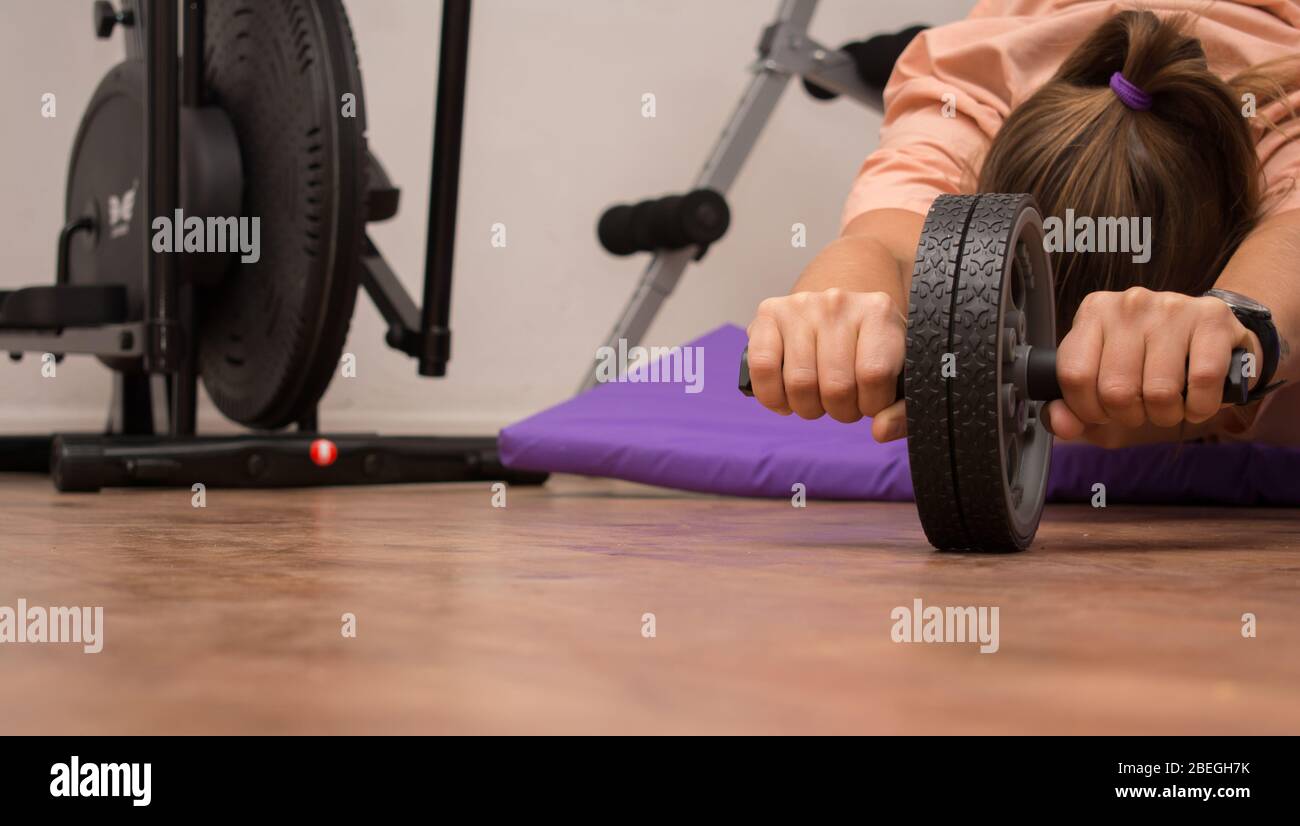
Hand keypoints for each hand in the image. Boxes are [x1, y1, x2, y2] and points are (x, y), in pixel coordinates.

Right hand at [746, 288, 906, 441]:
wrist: (842, 309)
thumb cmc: (871, 348)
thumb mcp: (901, 373)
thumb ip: (903, 410)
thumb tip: (879, 430)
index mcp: (879, 312)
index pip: (873, 375)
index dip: (871, 404)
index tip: (870, 402)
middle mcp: (838, 303)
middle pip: (835, 385)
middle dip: (840, 411)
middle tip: (844, 403)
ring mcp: (800, 305)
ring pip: (799, 383)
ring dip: (808, 408)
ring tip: (818, 399)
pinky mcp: (769, 313)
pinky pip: (762, 368)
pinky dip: (773, 396)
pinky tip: (786, 398)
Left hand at [1048, 287, 1260, 440]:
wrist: (1215, 336)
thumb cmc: (1152, 361)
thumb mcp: (1104, 381)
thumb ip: (1072, 408)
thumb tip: (1062, 426)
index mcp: (1094, 313)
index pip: (1074, 375)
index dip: (1088, 410)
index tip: (1103, 413)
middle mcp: (1129, 304)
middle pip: (1115, 389)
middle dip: (1129, 416)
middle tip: (1142, 410)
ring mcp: (1172, 307)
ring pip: (1159, 391)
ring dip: (1166, 415)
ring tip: (1170, 405)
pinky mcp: (1212, 318)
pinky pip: (1201, 382)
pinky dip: (1200, 407)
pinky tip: (1197, 402)